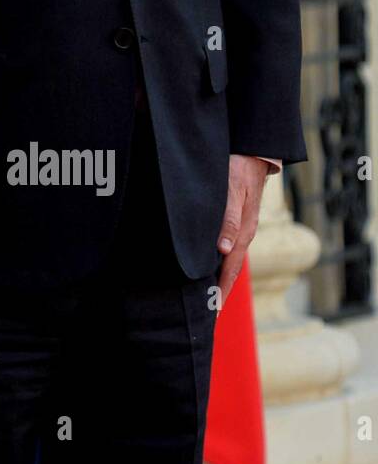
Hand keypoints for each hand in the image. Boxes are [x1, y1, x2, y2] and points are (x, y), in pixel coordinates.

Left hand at [216, 155, 267, 305]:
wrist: (253, 152)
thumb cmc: (239, 169)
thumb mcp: (232, 191)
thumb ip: (229, 219)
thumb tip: (223, 250)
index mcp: (244, 230)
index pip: (231, 267)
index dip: (222, 288)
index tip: (214, 308)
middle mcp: (245, 232)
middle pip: (232, 267)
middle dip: (221, 289)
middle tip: (209, 310)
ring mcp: (243, 226)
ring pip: (230, 257)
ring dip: (221, 276)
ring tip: (210, 293)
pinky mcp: (239, 218)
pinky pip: (229, 245)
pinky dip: (221, 260)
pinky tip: (211, 263)